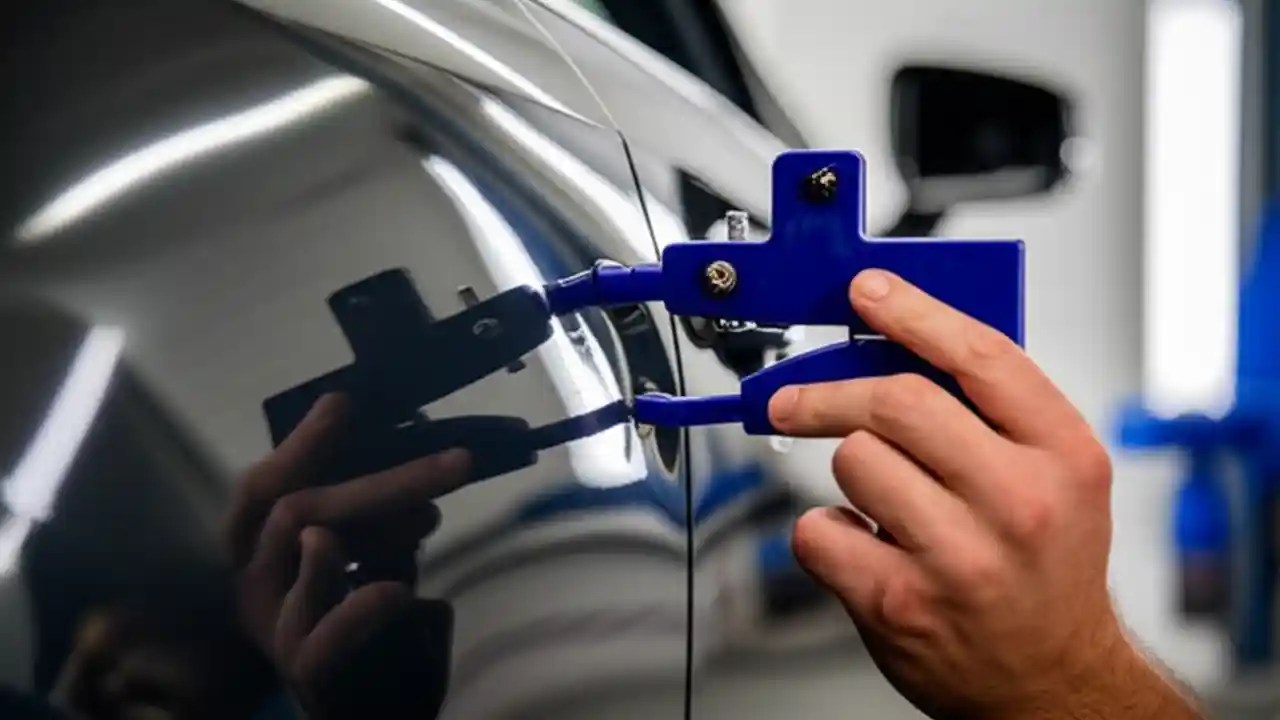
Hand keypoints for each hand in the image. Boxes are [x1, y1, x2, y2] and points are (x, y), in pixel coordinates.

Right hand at [227, 394, 467, 718]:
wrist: (371, 706)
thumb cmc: (366, 622)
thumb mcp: (373, 554)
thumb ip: (379, 513)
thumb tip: (417, 445)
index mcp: (261, 549)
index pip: (263, 486)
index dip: (301, 443)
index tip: (344, 404)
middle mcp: (254, 583)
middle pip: (301, 508)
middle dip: (385, 478)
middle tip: (458, 461)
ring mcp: (275, 628)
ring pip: (310, 552)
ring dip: (385, 522)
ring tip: (433, 516)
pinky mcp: (306, 671)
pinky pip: (327, 632)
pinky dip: (363, 605)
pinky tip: (402, 590)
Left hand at [769, 270, 1202, 719]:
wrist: (1052, 681)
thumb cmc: (1046, 571)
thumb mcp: (1058, 475)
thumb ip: (995, 408)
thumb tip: (902, 338)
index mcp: (1063, 457)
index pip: (982, 357)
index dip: (914, 313)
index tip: (867, 292)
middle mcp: (1018, 504)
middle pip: (897, 401)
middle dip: (832, 391)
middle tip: (796, 398)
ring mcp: (958, 557)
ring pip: (853, 459)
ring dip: (849, 471)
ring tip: (881, 500)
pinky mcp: (899, 603)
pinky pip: (819, 528)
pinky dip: (825, 531)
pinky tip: (862, 544)